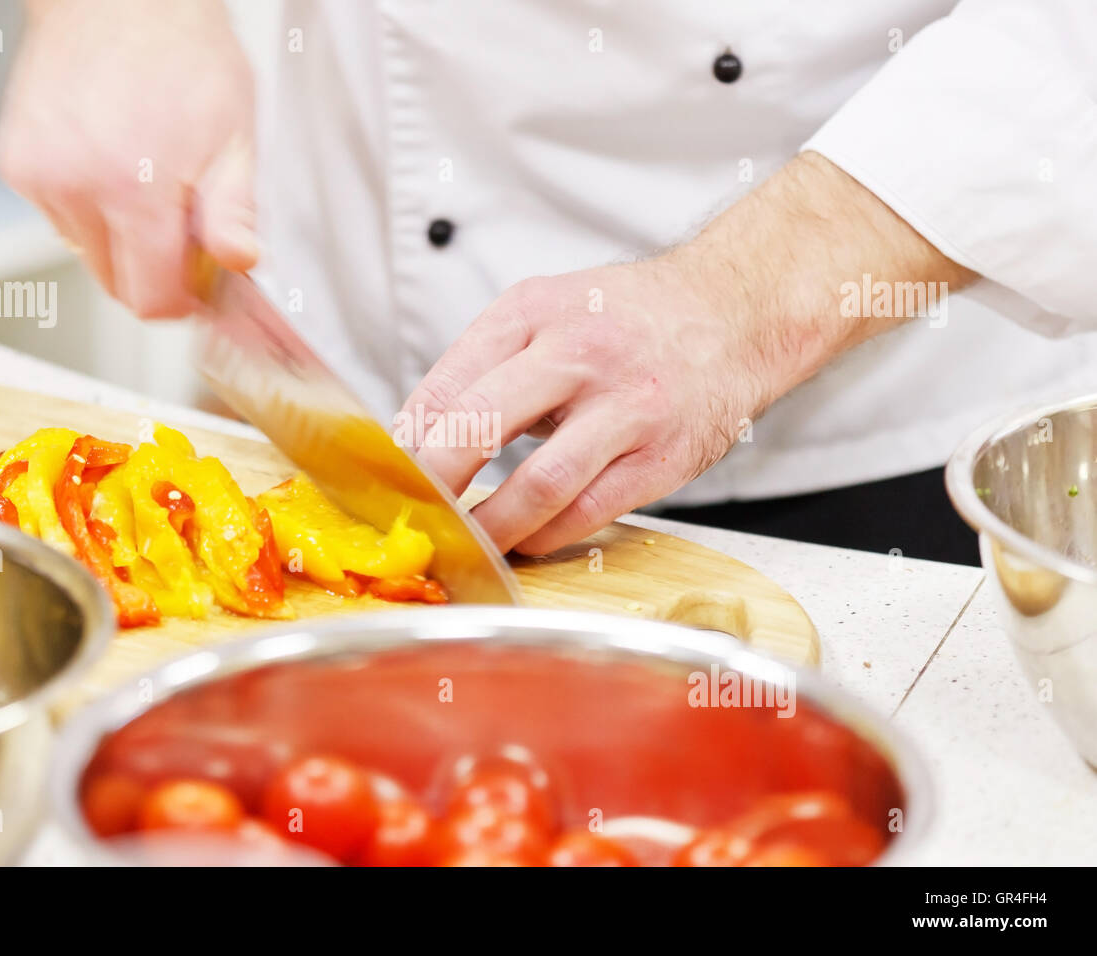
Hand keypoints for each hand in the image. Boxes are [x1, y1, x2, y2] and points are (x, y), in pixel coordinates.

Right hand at [0, 0, 255, 316]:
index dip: (182, 302)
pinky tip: (108, 161)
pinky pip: (59, 216)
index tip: (199, 288)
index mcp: (132, 190)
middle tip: (180, 224)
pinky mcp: (16, 163)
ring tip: (142, 178)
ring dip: (119, 237)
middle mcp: (75, 188)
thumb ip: (234, 213)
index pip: (150, 299)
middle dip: (154, 269)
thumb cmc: (180, 52)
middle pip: (115, 284)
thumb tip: (239, 265)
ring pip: (86, 253)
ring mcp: (39, 176)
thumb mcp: (235, 136)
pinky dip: (87, 206)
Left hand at [403, 259, 772, 555]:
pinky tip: (525, 538)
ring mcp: (625, 407)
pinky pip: (588, 511)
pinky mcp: (662, 456)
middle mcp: (578, 353)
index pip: (447, 385)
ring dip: (490, 527)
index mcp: (532, 312)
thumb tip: (413, 441)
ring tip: (467, 544)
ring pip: (539, 485)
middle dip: (433, 484)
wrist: (733, 313)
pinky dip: (544, 535)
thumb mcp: (544, 313)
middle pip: (480, 427)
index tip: (383, 479)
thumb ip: (483, 368)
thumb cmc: (625, 321)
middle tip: (412, 517)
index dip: (404, 444)